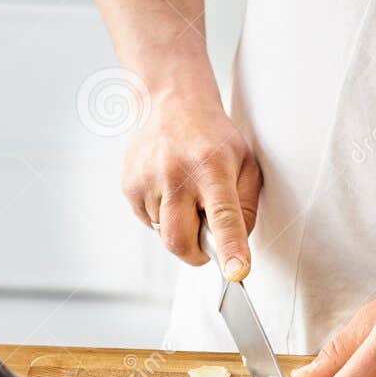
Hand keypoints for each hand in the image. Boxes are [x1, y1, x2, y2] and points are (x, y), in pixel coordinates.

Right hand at [120, 94, 260, 279]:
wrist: (171, 103)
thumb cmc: (213, 138)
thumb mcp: (245, 164)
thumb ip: (246, 208)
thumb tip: (235, 248)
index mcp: (212, 167)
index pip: (223, 216)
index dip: (230, 248)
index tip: (235, 273)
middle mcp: (176, 174)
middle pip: (180, 241)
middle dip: (195, 254)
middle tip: (206, 239)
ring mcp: (148, 180)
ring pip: (164, 235)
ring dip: (179, 228)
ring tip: (186, 195)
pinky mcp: (130, 187)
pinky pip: (148, 223)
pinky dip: (162, 217)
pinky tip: (169, 190)